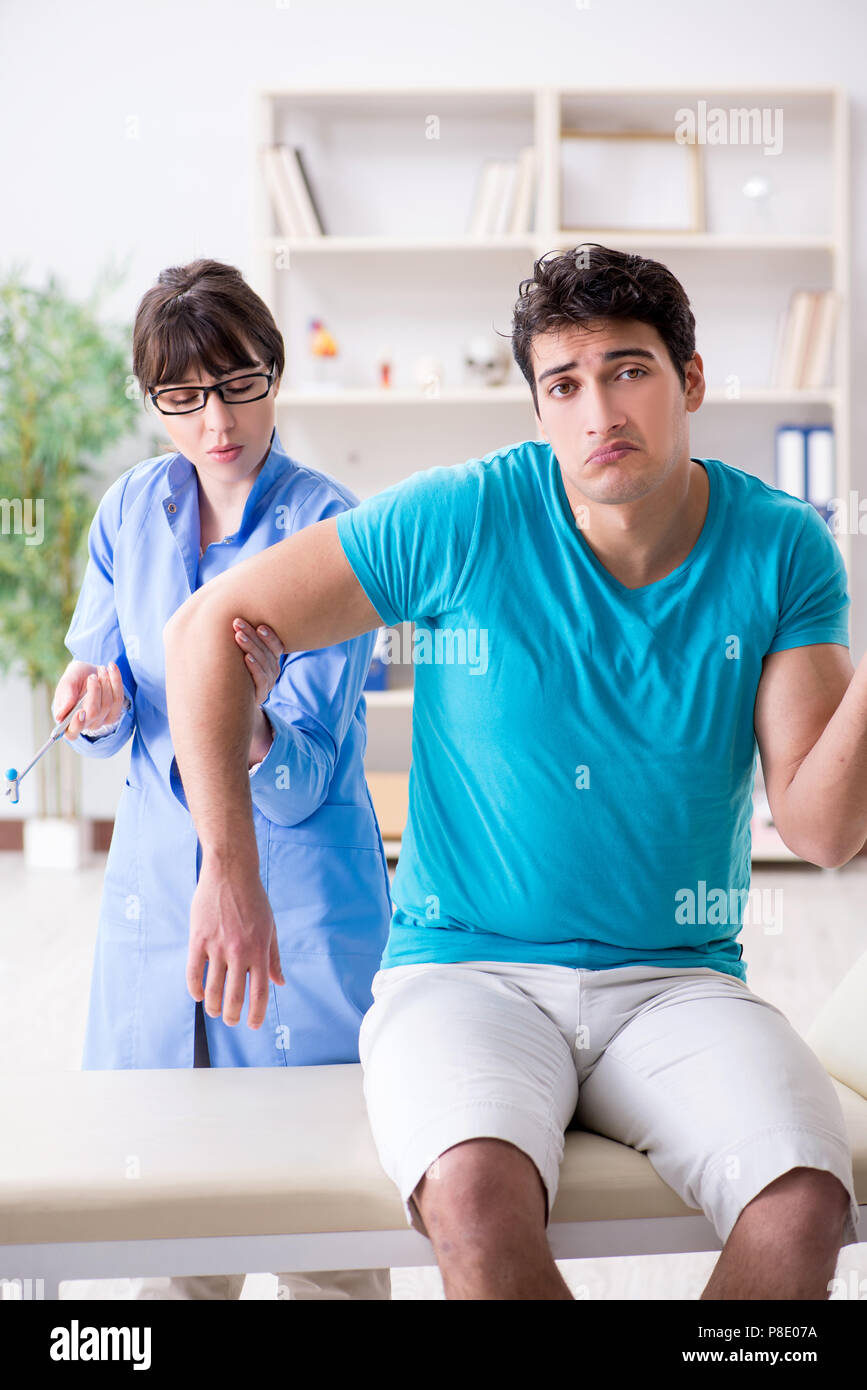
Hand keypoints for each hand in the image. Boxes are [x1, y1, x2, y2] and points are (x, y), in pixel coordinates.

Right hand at [53, 660, 125, 741]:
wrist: (90, 672)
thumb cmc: (75, 679)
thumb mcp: (67, 682)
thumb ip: (65, 696)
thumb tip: (60, 715)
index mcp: (68, 721)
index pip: (72, 732)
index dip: (76, 725)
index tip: (80, 712)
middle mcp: (86, 724)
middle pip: (93, 712)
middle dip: (94, 691)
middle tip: (92, 676)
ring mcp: (102, 720)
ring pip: (108, 704)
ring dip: (106, 683)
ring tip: (101, 670)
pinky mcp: (115, 713)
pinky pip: (119, 698)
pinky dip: (116, 681)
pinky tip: (112, 668)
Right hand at [186, 852, 284, 1027]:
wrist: (231, 872)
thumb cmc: (254, 900)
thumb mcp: (270, 927)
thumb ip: (273, 957)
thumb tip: (280, 982)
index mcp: (260, 950)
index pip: (260, 992)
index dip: (256, 1014)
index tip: (253, 1025)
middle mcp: (239, 952)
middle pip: (234, 997)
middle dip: (232, 1016)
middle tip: (230, 1021)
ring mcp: (217, 946)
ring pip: (212, 989)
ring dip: (212, 1007)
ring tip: (214, 1011)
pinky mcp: (198, 939)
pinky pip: (194, 972)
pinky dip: (195, 989)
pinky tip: (199, 995)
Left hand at [232, 618, 282, 704]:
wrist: (234, 708)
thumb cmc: (235, 677)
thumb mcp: (241, 660)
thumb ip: (242, 644)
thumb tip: (230, 620)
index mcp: (271, 661)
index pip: (276, 646)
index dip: (269, 636)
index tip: (259, 625)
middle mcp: (273, 672)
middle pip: (266, 651)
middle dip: (252, 635)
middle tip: (237, 622)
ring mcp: (268, 684)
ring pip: (264, 662)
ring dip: (251, 647)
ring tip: (239, 635)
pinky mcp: (260, 695)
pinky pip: (261, 679)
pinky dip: (255, 667)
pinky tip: (247, 657)